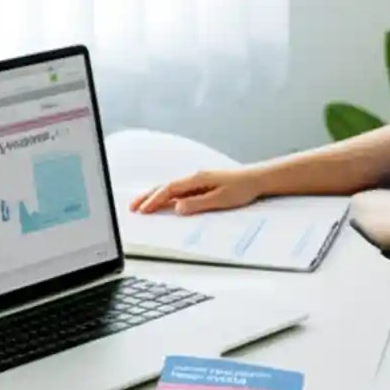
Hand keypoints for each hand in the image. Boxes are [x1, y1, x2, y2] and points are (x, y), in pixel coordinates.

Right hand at [128, 167, 268, 215]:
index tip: (143, 210)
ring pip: (170, 188)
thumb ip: (198, 204)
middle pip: (165, 187)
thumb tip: (177, 209)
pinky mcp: (202, 185)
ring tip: (141, 206)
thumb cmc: (242, 188)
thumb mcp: (221, 199)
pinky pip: (179, 191)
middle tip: (132, 208)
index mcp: (197, 179)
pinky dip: (167, 196)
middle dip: (148, 197)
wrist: (257, 179)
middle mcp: (195, 178)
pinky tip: (163, 203)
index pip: (170, 190)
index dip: (155, 200)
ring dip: (155, 196)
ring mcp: (198, 181)